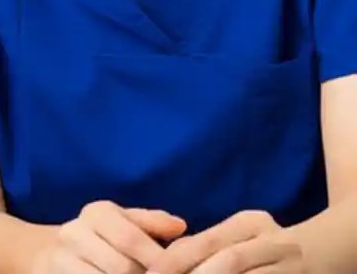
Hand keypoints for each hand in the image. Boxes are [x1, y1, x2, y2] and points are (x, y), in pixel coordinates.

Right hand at [33, 201, 186, 273]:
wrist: (57, 253)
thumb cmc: (107, 238)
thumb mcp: (128, 223)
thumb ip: (153, 223)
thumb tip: (179, 226)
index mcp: (96, 213)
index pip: (130, 238)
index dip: (157, 259)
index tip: (178, 271)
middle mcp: (74, 232)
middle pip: (120, 266)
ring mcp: (61, 259)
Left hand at [148, 210, 302, 273]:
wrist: (330, 252)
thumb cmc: (266, 247)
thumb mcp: (239, 238)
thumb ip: (203, 246)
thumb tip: (159, 263)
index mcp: (250, 223)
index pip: (204, 242)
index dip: (172, 262)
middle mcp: (274, 241)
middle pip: (228, 262)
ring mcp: (291, 266)